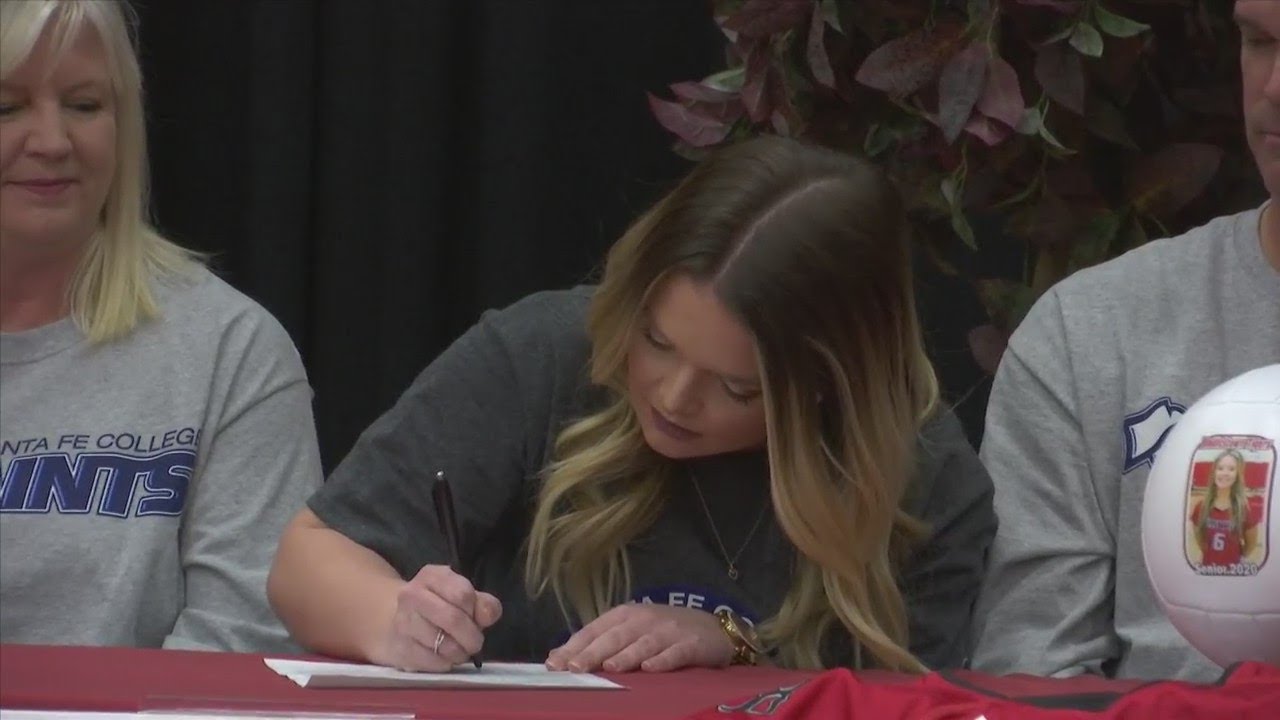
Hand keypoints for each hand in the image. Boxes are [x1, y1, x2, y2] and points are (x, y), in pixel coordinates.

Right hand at [372, 564, 501, 671]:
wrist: (397, 621)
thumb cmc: (440, 608)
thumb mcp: (464, 598)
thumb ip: (483, 604)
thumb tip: (487, 615)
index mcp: (432, 576)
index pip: (463, 594)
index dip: (475, 611)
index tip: (477, 619)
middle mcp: (412, 594)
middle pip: (453, 619)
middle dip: (471, 637)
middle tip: (475, 644)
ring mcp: (402, 621)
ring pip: (442, 644)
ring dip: (459, 653)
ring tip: (459, 651)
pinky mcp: (398, 647)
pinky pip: (431, 662)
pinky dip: (444, 664)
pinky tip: (444, 658)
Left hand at [546, 604, 733, 673]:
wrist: (714, 628)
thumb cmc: (664, 632)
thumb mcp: (631, 630)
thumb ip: (599, 642)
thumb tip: (558, 657)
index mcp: (625, 614)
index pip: (595, 629)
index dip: (575, 646)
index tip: (555, 664)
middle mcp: (645, 619)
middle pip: (616, 636)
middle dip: (594, 652)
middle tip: (575, 668)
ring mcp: (669, 630)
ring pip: (644, 643)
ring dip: (626, 655)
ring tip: (609, 668)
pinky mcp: (691, 644)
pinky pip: (675, 653)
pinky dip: (663, 660)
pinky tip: (651, 669)